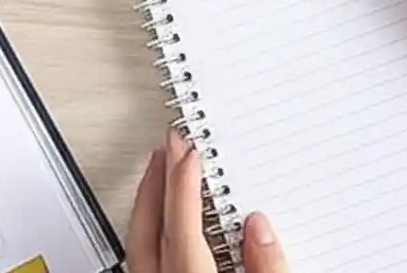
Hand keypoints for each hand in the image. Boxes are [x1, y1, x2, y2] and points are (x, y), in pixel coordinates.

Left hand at [127, 129, 288, 272]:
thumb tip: (261, 229)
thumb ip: (268, 268)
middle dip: (157, 183)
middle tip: (167, 147)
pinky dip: (148, 232)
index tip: (189, 152)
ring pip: (138, 244)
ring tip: (159, 172)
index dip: (183, 186)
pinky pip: (142, 260)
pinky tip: (161, 223)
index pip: (181, 229)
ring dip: (148, 204)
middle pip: (148, 230)